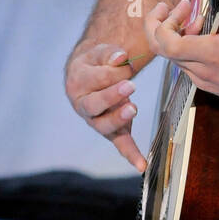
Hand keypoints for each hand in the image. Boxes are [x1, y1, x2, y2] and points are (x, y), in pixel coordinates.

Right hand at [65, 42, 146, 170]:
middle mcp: (82, 105)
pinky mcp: (111, 131)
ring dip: (118, 119)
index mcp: (77, 82)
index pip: (96, 78)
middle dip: (112, 95)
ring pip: (103, 125)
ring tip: (132, 109)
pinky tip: (141, 165)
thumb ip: (110, 54)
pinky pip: (120, 144)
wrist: (88, 74)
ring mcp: (96, 120)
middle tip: (130, 85)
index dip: (115, 70)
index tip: (126, 61)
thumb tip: (121, 57)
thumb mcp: (100, 53)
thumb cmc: (96, 63)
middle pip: (93, 104)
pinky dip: (131, 154)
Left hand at [144, 0, 218, 116]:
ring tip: (197, 20)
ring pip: (174, 57)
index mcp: (212, 54)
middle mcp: (202, 71)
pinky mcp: (208, 85)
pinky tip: (204, 36)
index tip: (180, 6)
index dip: (162, 23)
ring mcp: (203, 81)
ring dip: (177, 36)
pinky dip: (187, 47)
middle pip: (162, 50)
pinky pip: (186, 64)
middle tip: (178, 7)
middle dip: (163, 23)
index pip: (167, 44)